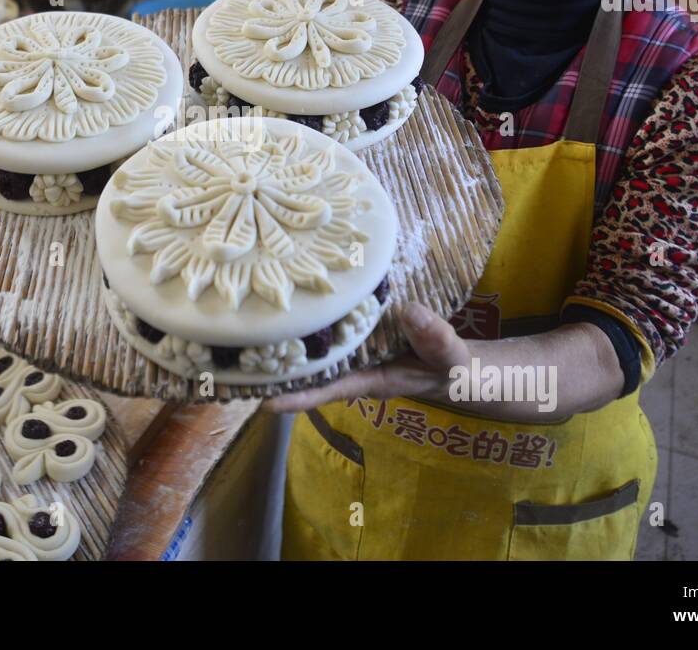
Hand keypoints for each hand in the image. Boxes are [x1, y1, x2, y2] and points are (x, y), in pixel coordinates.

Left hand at [264, 302, 470, 413]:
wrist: (464, 367)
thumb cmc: (457, 370)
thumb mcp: (453, 358)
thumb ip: (436, 340)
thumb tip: (410, 312)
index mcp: (371, 378)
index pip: (326, 389)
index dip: (296, 396)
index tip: (262, 400)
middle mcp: (356, 365)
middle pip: (309, 368)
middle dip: (276, 364)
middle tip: (232, 352)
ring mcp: (357, 349)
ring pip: (316, 346)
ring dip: (288, 338)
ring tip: (248, 321)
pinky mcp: (363, 331)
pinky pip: (333, 325)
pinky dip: (316, 315)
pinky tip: (296, 296)